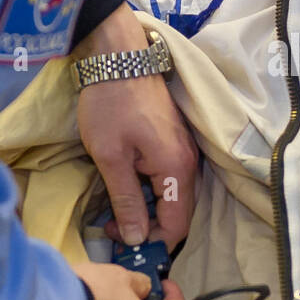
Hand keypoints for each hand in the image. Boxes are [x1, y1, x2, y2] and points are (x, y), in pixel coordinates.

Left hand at [76, 5, 198, 248]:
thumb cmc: (110, 105)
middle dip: (148, 227)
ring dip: (148, 209)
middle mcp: (189, 162)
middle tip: (113, 227)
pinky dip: (151, 190)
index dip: (151, 242)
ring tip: (116, 209)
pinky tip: (127, 186)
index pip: (177, 225)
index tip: (121, 242)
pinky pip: (169, 177)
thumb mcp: (111, 158)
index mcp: (177, 168)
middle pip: (178, 213)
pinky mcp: (174, 140)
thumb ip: (126, 201)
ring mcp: (184, 149)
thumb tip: (136, 238)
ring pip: (173, 195)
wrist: (118, 56)